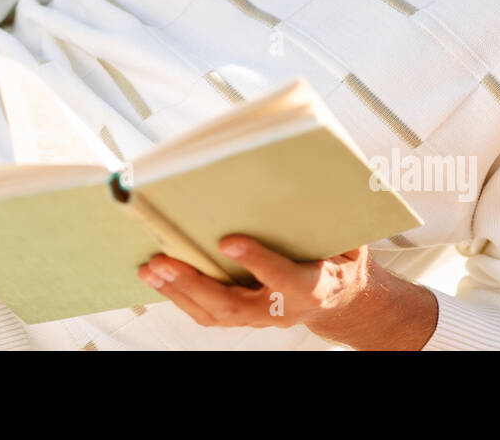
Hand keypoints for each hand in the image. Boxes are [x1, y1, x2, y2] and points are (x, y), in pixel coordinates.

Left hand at [137, 236, 436, 348]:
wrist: (341, 299)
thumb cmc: (339, 260)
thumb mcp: (349, 238)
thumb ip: (330, 219)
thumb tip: (309, 183)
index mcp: (314, 285)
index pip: (284, 276)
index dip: (258, 260)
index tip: (229, 240)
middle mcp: (284, 308)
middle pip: (235, 304)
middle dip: (196, 283)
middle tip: (163, 261)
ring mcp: (261, 317)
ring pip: (215, 313)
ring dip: (178, 291)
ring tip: (150, 268)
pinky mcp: (244, 317)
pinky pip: (209, 314)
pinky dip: (180, 296)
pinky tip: (159, 277)